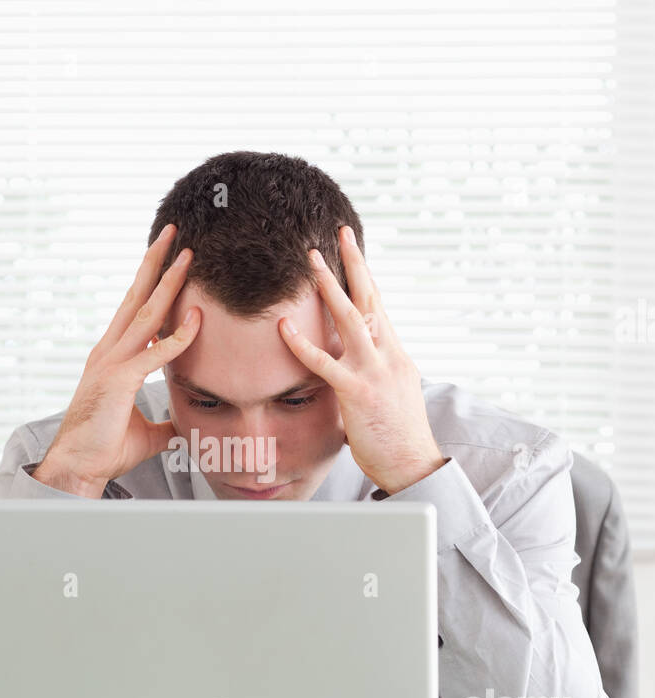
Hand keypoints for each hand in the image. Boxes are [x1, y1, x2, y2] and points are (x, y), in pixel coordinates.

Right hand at [33, 225, 200, 496]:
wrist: (77, 468)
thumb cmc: (104, 449)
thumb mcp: (146, 432)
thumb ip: (165, 421)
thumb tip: (182, 425)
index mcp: (111, 357)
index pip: (134, 309)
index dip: (151, 281)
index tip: (167, 257)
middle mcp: (109, 351)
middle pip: (136, 296)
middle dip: (155, 263)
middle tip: (172, 233)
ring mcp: (112, 362)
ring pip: (145, 313)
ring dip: (168, 282)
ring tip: (186, 254)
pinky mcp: (119, 380)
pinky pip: (155, 352)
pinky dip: (178, 336)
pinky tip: (196, 318)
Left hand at [278, 227, 445, 494]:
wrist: (414, 465)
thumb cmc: (399, 436)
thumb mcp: (394, 393)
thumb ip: (378, 370)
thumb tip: (365, 357)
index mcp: (395, 353)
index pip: (377, 305)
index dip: (364, 276)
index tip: (352, 248)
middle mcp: (388, 354)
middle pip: (369, 298)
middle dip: (353, 263)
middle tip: (339, 232)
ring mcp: (374, 371)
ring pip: (350, 318)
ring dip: (329, 286)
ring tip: (311, 259)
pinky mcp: (357, 393)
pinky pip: (324, 363)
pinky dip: (302, 343)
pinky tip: (283, 326)